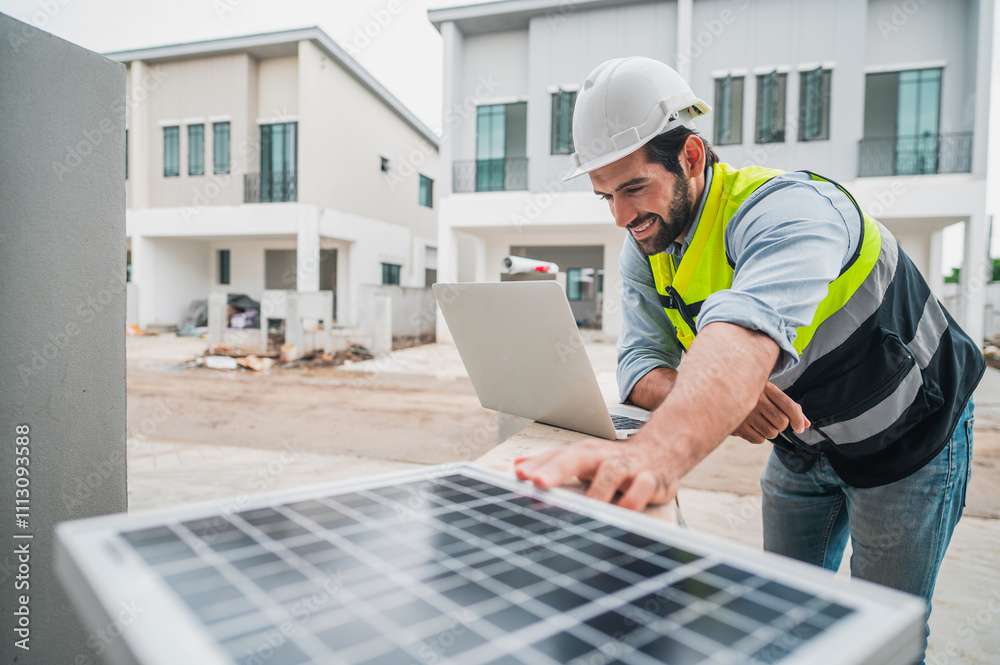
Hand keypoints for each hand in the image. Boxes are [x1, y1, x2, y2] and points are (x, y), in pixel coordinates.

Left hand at [513, 437, 677, 511]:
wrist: (661, 450)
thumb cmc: (612, 460)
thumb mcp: (582, 458)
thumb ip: (550, 464)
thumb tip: (517, 466)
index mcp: (584, 452)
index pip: (557, 456)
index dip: (538, 465)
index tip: (520, 475)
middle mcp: (603, 456)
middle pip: (578, 457)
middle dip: (556, 469)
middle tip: (538, 483)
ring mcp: (628, 466)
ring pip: (611, 472)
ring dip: (596, 491)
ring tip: (582, 508)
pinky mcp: (652, 479)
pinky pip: (642, 488)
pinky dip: (631, 501)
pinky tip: (620, 512)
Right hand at [732, 382, 808, 443]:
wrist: (719, 395)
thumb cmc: (752, 396)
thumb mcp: (769, 394)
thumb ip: (789, 407)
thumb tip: (807, 425)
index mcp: (765, 387)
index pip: (789, 406)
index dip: (798, 420)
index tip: (800, 428)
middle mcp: (755, 399)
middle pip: (782, 422)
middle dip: (782, 425)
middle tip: (772, 420)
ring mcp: (745, 413)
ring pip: (772, 433)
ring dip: (770, 431)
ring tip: (760, 422)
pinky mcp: (737, 426)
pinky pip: (759, 439)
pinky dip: (758, 436)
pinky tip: (751, 427)